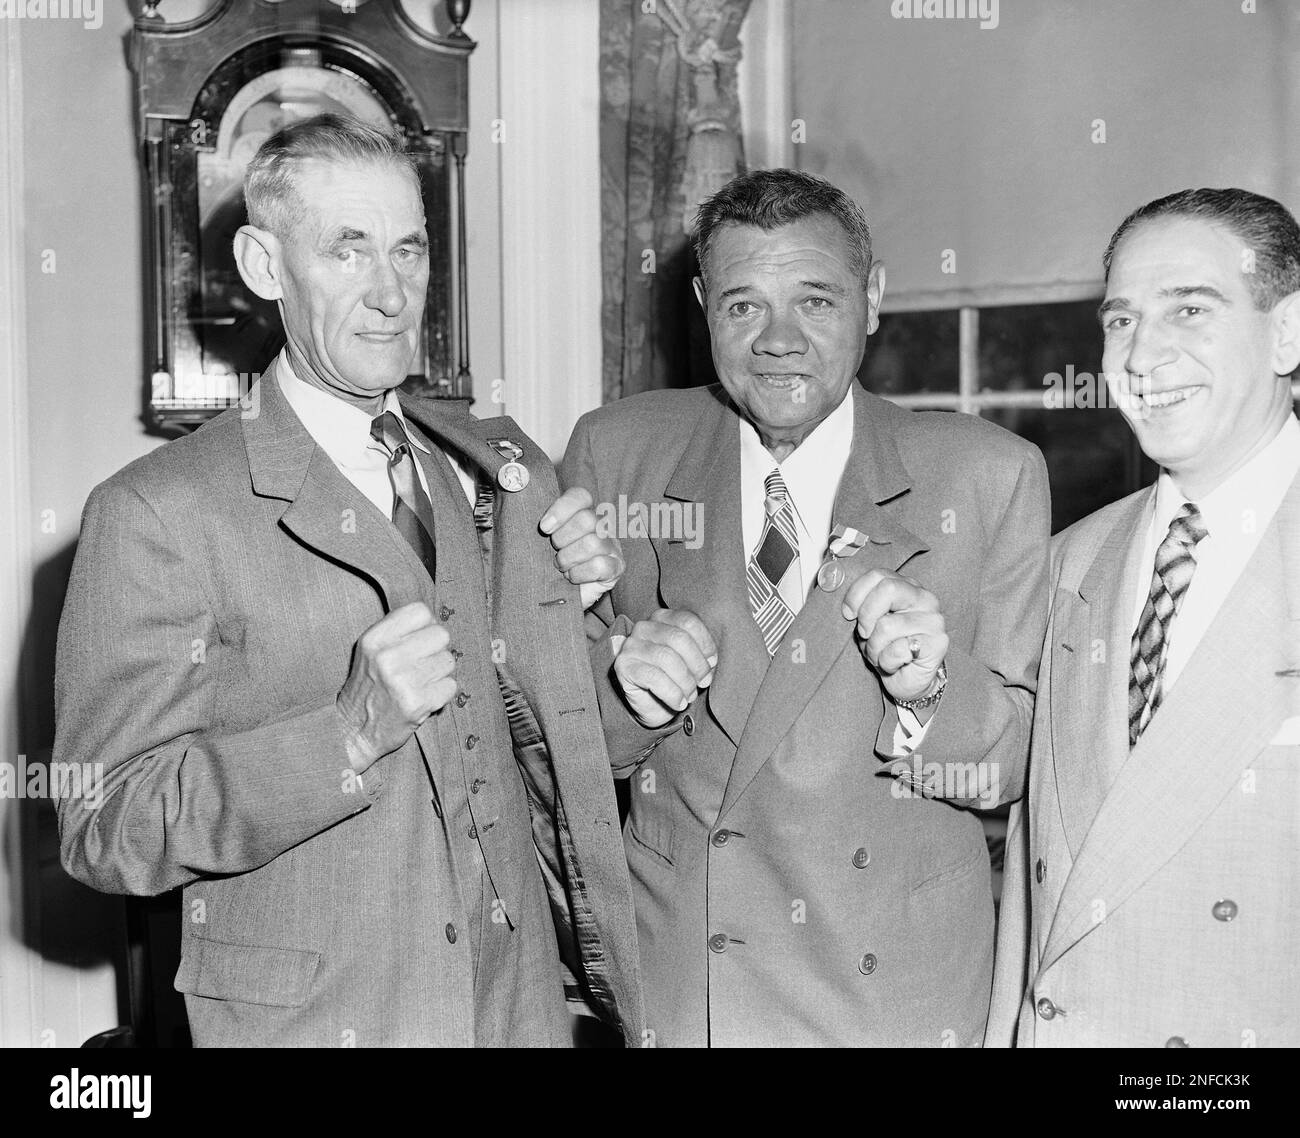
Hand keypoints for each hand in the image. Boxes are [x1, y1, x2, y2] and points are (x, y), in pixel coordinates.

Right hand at [336, 602, 457, 771]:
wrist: (353, 731)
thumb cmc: (367, 687)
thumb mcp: (370, 651)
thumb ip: (397, 631)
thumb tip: (434, 620)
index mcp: (374, 639)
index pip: (420, 612)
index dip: (425, 625)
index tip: (419, 639)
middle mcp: (387, 657)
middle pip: (441, 634)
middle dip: (436, 650)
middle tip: (422, 665)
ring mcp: (403, 681)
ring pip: (449, 661)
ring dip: (440, 673)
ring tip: (421, 683)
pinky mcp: (418, 703)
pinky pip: (450, 685)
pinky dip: (442, 693)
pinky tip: (424, 698)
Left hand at [540, 487, 623, 609]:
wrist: (556, 599)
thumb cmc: (546, 566)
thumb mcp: (538, 541)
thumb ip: (534, 519)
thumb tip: (510, 487)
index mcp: (582, 513)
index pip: (581, 496)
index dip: (562, 509)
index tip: (544, 528)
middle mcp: (601, 526)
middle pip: (587, 519)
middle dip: (563, 539)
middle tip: (554, 552)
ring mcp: (612, 546)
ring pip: (592, 543)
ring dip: (569, 558)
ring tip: (561, 567)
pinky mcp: (616, 567)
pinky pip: (600, 565)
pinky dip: (580, 574)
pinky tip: (572, 578)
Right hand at [612, 609, 717, 727]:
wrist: (654, 707)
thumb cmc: (675, 680)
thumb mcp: (693, 663)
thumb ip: (702, 655)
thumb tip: (710, 660)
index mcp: (662, 618)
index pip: (688, 622)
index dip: (705, 643)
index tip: (712, 662)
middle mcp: (644, 627)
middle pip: (678, 638)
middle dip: (697, 664)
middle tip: (704, 682)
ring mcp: (631, 646)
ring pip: (667, 658)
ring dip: (685, 682)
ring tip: (690, 695)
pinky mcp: (623, 666)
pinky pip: (654, 678)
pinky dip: (672, 694)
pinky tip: (679, 703)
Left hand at [841, 569, 948, 704]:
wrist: (908, 682)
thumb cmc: (887, 648)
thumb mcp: (868, 623)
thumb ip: (862, 607)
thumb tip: (845, 602)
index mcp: (907, 587)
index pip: (879, 575)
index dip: (857, 594)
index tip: (848, 614)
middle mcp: (925, 598)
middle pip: (888, 588)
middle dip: (866, 615)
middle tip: (865, 634)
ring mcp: (933, 620)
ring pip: (887, 625)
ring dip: (874, 647)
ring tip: (881, 654)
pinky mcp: (938, 643)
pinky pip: (897, 649)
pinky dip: (886, 661)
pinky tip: (894, 664)